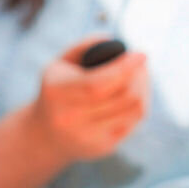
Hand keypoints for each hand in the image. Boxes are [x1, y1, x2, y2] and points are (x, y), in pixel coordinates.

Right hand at [32, 36, 148, 163]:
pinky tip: (135, 93)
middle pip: (122, 96)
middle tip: (140, 63)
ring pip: (133, 110)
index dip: (124, 68)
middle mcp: (70, 117)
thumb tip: (113, 40)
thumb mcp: (59, 64)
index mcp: (57, 92)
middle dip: (138, 76)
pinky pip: (133, 122)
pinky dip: (139, 104)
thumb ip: (83, 47)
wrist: (45, 134)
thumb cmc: (56, 90)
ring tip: (140, 75)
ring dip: (143, 89)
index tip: (140, 54)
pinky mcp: (103, 147)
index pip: (97, 83)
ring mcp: (88, 135)